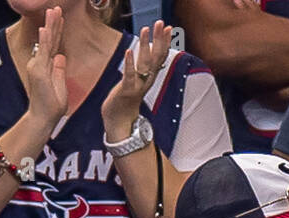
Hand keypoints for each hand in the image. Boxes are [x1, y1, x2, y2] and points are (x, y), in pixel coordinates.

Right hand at [26, 6, 67, 127]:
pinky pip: (43, 52)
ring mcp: (38, 65)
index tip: (61, 18)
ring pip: (46, 42)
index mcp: (46, 65)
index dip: (57, 31)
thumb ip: (59, 69)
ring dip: (50, 26)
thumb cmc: (52, 104)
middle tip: (57, 8)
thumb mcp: (60, 83)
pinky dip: (45, 40)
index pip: (53, 44)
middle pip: (49, 39)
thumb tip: (61, 56)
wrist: (44, 116)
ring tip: (53, 11)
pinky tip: (46, 28)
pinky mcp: (39, 70)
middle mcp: (40, 62)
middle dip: (54, 23)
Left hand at [101, 21, 171, 140]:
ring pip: (145, 64)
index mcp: (149, 77)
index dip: (163, 41)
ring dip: (146, 46)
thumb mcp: (136, 82)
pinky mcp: (127, 90)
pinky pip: (130, 75)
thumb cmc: (125, 102)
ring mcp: (138, 85)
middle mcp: (146, 80)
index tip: (167, 27)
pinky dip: (130, 63)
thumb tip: (145, 58)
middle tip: (162, 24)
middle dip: (159, 39)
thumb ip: (141, 70)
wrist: (120, 122)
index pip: (159, 56)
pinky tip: (130, 51)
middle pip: (156, 57)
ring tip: (146, 30)